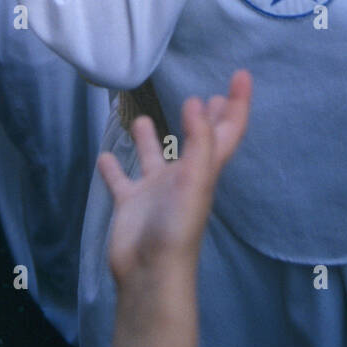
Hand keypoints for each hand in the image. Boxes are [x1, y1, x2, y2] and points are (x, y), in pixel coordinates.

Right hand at [97, 70, 252, 286]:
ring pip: (154, 158)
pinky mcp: (131, 204)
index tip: (241, 74)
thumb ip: (199, 140)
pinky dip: (114, 168)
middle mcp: (183, 177)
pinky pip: (121, 181)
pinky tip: (105, 156)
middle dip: (206, 120)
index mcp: (205, 170)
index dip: (237, 103)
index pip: (227, 130)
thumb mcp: (196, 179)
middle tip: (212, 97)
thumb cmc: (177, 226)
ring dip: (152, 140)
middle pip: (199, 141)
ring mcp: (156, 192)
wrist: (150, 272)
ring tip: (144, 118)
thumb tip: (199, 101)